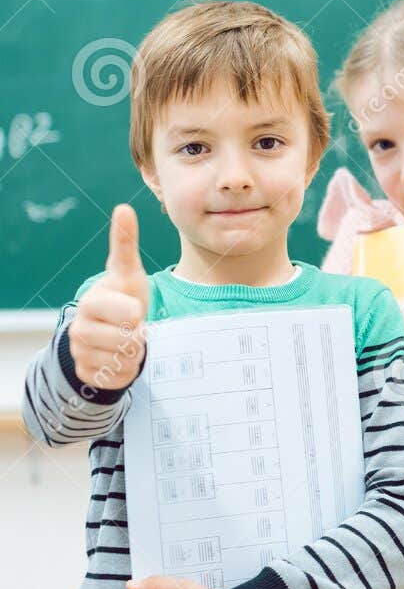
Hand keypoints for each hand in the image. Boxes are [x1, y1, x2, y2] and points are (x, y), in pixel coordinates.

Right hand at [68, 205, 149, 390]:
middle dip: (138, 335)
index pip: (127, 312)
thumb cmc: (123, 296)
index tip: (135, 309)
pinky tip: (120, 358)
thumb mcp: (128, 272)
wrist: (110, 330)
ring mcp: (81, 352)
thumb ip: (125, 243)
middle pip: (127, 341)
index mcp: (91, 302)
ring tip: (126, 340)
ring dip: (134, 353)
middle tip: (132, 327)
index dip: (136, 312)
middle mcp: (80, 328)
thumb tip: (124, 208)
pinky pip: (118, 380)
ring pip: (124, 361)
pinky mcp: (87, 374)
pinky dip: (127, 371)